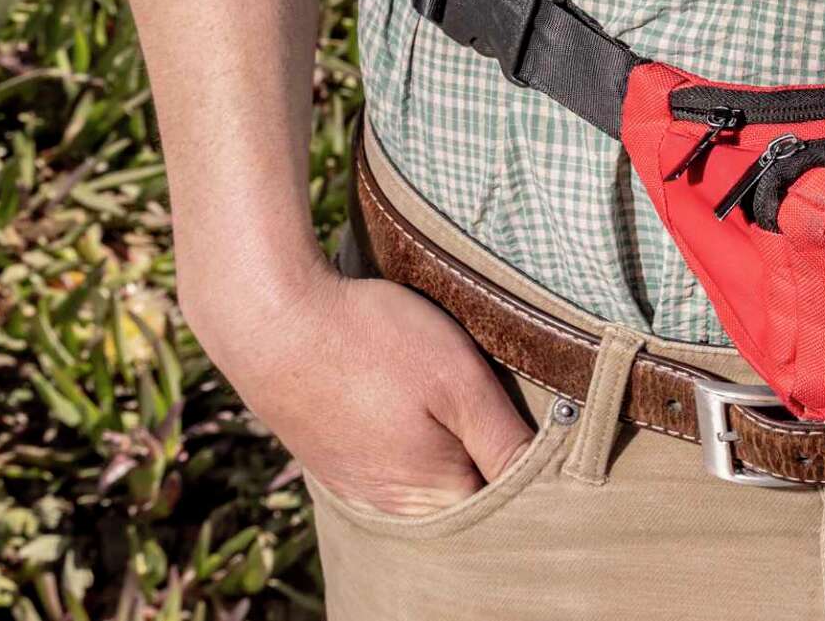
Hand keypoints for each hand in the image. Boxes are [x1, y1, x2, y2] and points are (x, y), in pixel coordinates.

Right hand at [183, 254, 534, 517]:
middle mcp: (390, 508)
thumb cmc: (371, 342)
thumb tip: (555, 481)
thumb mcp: (459, 381)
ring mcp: (356, 485)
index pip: (505, 509)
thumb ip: (507, 439)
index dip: (534, 473)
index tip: (551, 433)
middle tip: (506, 413)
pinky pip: (390, 464)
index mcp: (431, 499)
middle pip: (465, 499)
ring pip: (428, 480)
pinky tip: (413, 404)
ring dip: (452, 451)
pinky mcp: (333, 457)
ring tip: (459, 404)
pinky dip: (412, 441)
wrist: (269, 316)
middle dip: (492, 466)